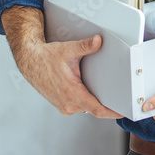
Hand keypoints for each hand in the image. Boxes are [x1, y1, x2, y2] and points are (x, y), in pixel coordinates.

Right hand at [1, 5, 122, 118]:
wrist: (30, 61)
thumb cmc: (46, 57)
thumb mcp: (67, 50)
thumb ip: (85, 46)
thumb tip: (98, 41)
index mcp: (72, 94)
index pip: (98, 109)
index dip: (113, 113)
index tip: (124, 113)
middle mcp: (68, 104)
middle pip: (94, 109)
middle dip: (107, 103)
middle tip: (120, 97)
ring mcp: (64, 107)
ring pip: (86, 107)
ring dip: (94, 101)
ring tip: (105, 91)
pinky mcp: (62, 105)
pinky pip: (78, 106)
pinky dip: (85, 100)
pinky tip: (88, 90)